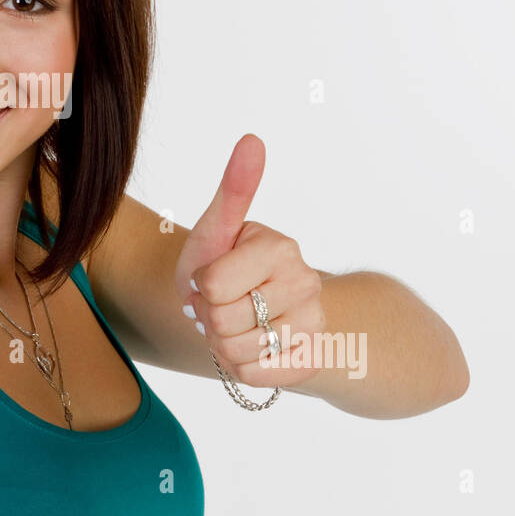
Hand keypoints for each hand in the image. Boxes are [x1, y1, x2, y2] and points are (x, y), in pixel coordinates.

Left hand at [174, 134, 325, 388]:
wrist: (248, 306)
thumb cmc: (222, 262)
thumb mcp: (217, 227)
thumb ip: (234, 188)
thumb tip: (253, 139)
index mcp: (281, 248)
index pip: (213, 286)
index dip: (200, 286)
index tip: (210, 276)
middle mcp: (307, 284)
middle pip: (223, 322)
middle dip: (209, 316)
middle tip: (220, 303)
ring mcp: (314, 324)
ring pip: (236, 353)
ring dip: (221, 344)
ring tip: (233, 324)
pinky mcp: (311, 360)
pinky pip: (253, 376)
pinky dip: (239, 366)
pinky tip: (248, 345)